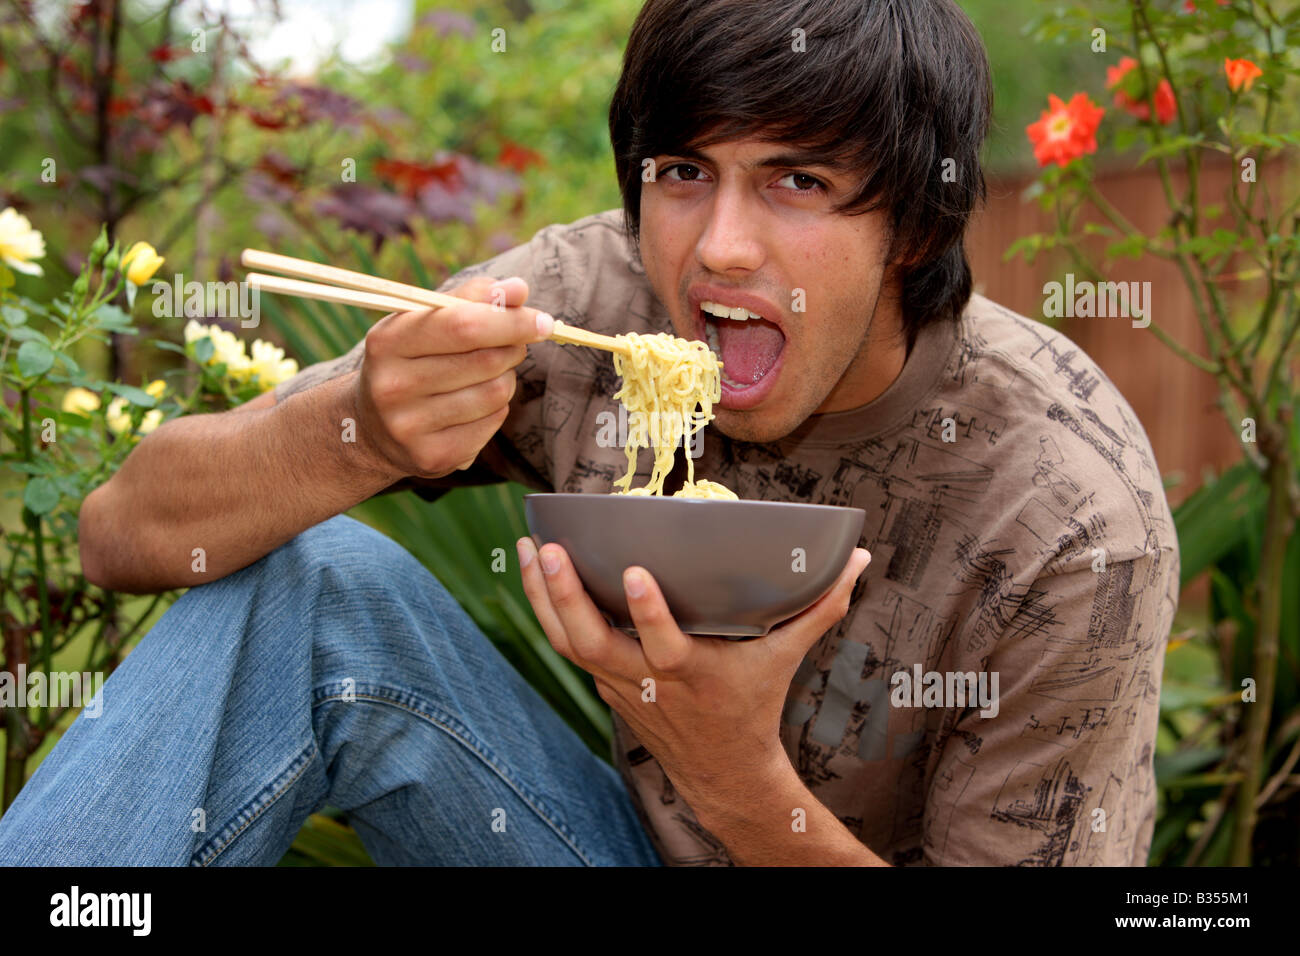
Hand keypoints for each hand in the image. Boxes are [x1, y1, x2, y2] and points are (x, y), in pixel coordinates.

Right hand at [354, 275, 553, 480]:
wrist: (371, 427)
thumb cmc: (410, 360)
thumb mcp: (425, 321)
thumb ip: (471, 298)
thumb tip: (518, 289)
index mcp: (388, 342)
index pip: (464, 326)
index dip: (511, 321)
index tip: (543, 321)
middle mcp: (393, 386)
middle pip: (486, 361)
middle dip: (513, 347)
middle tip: (514, 344)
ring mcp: (410, 426)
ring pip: (495, 393)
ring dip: (506, 379)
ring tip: (489, 375)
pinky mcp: (433, 456)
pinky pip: (492, 423)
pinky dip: (497, 409)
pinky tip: (476, 404)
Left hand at [516, 537, 870, 807]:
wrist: (722, 772)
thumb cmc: (752, 706)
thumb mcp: (785, 659)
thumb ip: (818, 608)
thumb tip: (859, 560)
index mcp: (689, 673)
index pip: (663, 645)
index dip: (646, 613)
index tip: (634, 571)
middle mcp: (645, 680)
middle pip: (591, 643)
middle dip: (566, 597)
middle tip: (550, 549)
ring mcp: (616, 684)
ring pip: (565, 643)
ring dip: (541, 596)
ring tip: (527, 546)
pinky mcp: (603, 683)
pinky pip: (564, 645)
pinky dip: (546, 610)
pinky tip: (534, 570)